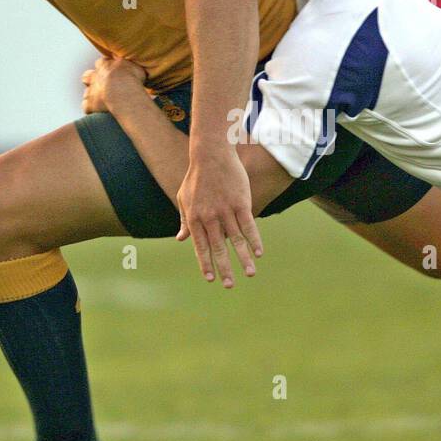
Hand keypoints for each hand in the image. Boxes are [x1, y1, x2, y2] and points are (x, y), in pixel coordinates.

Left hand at [81, 56, 146, 113]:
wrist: (122, 90)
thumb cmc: (131, 78)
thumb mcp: (135, 67)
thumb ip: (131, 67)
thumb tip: (135, 69)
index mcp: (106, 65)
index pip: (102, 63)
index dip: (106, 68)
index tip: (113, 73)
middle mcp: (95, 77)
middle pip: (87, 76)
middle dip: (92, 80)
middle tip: (105, 87)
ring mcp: (91, 91)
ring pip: (86, 92)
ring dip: (92, 96)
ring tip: (103, 103)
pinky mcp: (90, 104)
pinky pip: (86, 107)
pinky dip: (91, 110)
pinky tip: (99, 113)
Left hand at [176, 149, 262, 287]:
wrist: (210, 154)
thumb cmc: (196, 177)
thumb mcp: (184, 198)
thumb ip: (184, 220)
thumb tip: (180, 239)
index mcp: (195, 218)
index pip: (200, 247)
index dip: (206, 263)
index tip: (211, 278)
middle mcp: (210, 217)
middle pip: (218, 248)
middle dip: (224, 268)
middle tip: (229, 285)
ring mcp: (226, 210)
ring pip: (236, 240)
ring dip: (244, 259)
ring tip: (251, 274)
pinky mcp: (241, 202)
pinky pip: (249, 225)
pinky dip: (254, 240)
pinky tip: (259, 252)